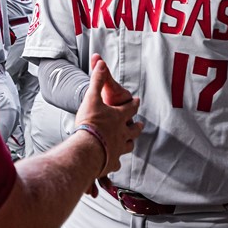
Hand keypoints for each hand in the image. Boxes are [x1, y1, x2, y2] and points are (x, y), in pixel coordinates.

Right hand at [75, 54, 142, 176]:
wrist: (87, 149)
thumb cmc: (90, 123)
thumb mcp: (92, 97)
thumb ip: (97, 80)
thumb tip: (101, 61)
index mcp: (119, 117)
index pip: (131, 108)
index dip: (134, 104)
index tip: (138, 101)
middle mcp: (122, 134)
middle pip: (134, 130)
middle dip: (137, 126)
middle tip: (140, 124)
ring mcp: (118, 149)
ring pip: (129, 146)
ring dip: (129, 143)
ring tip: (129, 143)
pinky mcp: (111, 163)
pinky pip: (115, 164)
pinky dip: (114, 163)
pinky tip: (113, 165)